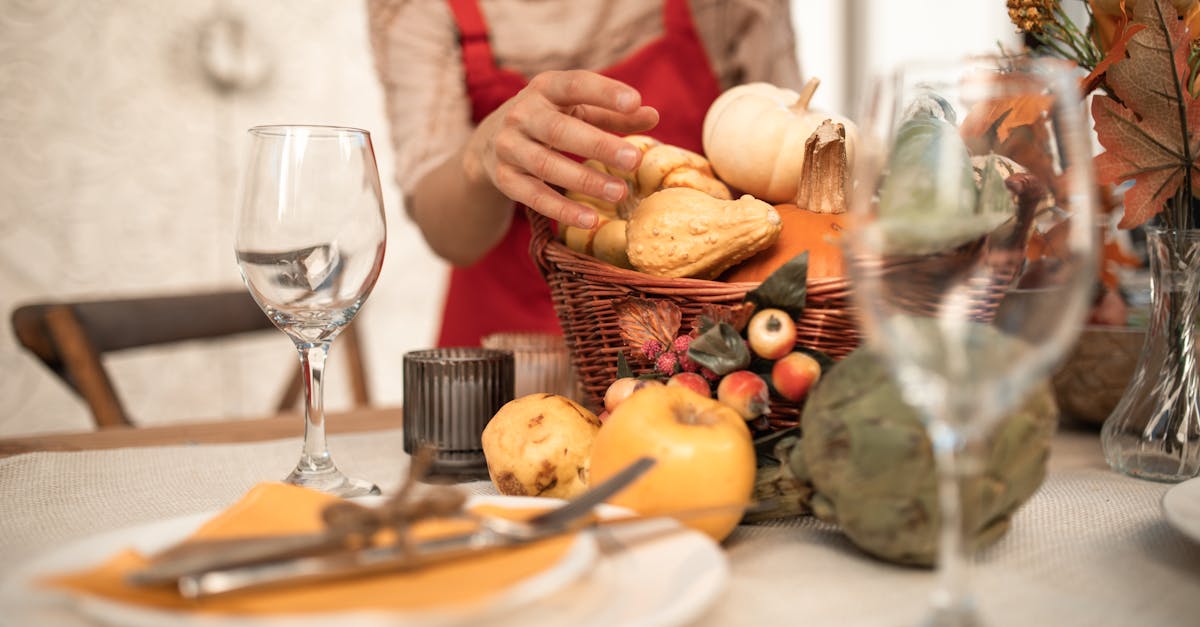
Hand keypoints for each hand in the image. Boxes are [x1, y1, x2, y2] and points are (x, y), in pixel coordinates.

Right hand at [464, 70, 659, 228]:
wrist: (489, 143)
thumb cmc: (548, 120)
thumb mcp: (576, 109)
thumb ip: (612, 113)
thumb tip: (653, 116)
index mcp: (544, 89)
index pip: (574, 85)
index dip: (604, 92)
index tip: (635, 102)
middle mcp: (521, 114)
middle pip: (559, 130)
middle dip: (598, 144)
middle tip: (634, 160)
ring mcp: (509, 147)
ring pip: (546, 165)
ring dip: (584, 180)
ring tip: (620, 193)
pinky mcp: (504, 179)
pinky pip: (533, 196)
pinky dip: (562, 209)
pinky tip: (591, 220)